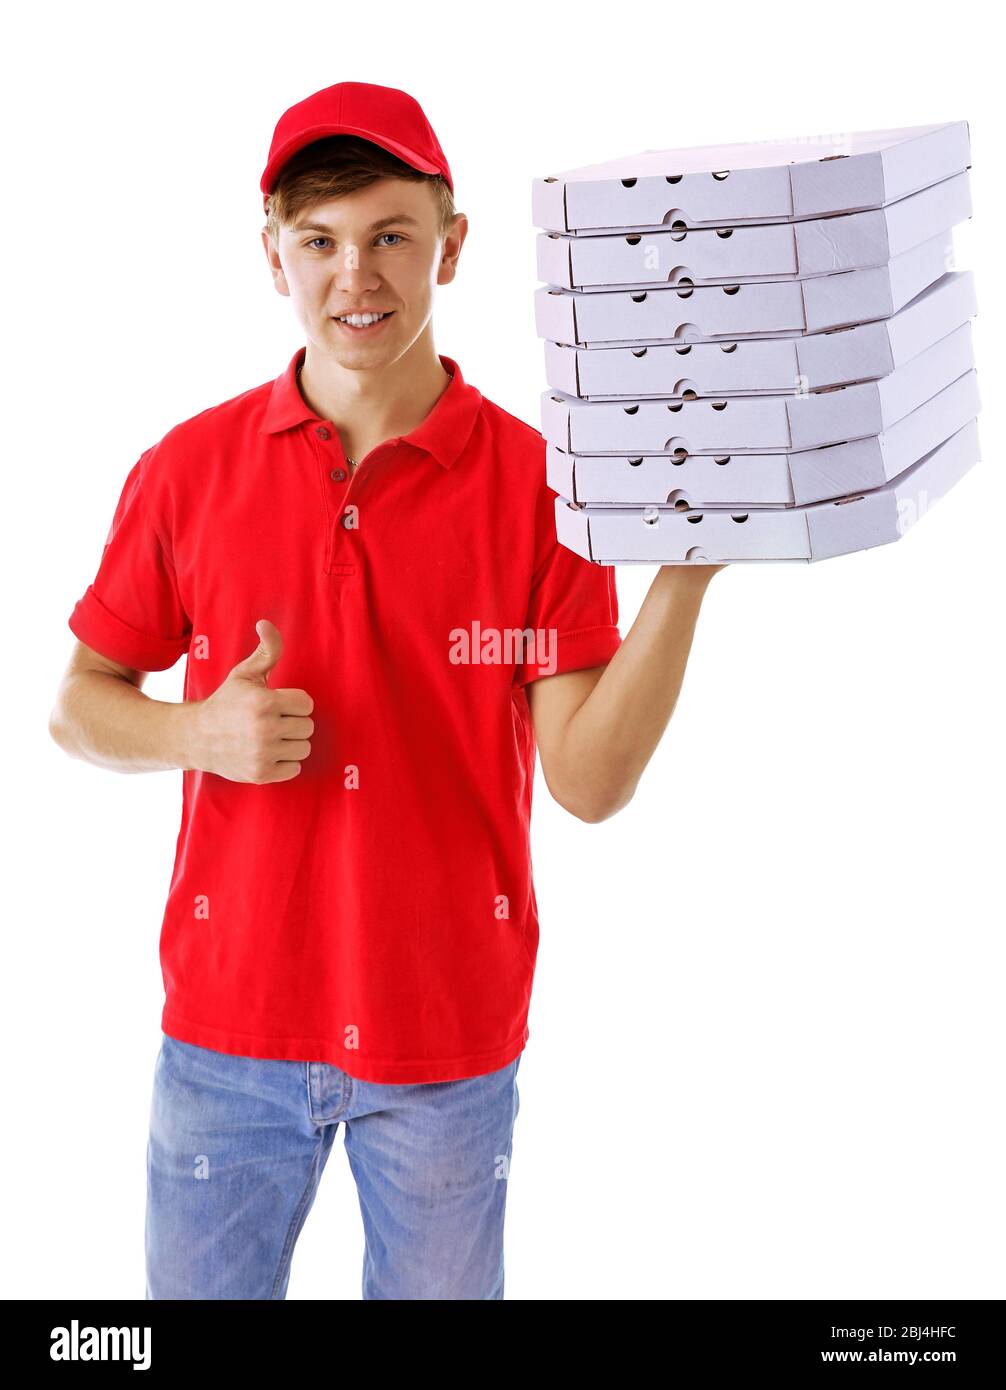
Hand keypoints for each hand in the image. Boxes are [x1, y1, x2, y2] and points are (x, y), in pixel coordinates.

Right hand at [188, 620, 314, 782]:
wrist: (196, 737)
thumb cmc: (226, 702)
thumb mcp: (244, 674)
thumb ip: (266, 650)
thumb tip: (265, 623)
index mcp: (264, 702)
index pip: (306, 704)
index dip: (293, 703)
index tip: (277, 704)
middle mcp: (264, 729)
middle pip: (308, 727)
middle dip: (293, 723)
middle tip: (272, 722)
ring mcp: (262, 754)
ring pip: (304, 749)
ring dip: (291, 743)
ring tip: (270, 737)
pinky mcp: (261, 774)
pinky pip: (295, 769)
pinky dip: (285, 763)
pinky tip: (268, 753)